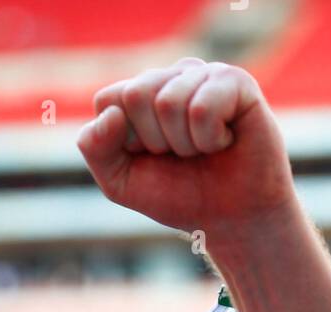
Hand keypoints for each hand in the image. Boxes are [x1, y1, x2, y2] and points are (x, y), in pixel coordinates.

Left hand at [77, 59, 296, 240]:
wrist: (231, 218)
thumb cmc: (177, 195)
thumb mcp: (121, 182)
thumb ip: (96, 149)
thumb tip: (110, 114)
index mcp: (138, 97)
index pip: (108, 100)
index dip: (124, 140)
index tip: (149, 157)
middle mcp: (169, 79)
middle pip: (135, 94)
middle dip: (155, 141)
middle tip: (180, 155)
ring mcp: (202, 75)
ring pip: (168, 102)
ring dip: (185, 144)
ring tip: (203, 150)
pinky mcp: (234, 81)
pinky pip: (202, 108)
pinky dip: (209, 139)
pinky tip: (224, 140)